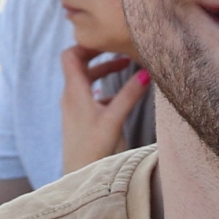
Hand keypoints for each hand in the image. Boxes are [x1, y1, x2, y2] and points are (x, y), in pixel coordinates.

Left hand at [59, 46, 148, 174]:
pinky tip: (124, 95)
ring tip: (128, 69)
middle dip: (102, 56)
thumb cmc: (93, 150)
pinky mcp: (83, 120)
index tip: (109, 41)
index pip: (71, 56)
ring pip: (88, 81)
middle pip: (81, 66)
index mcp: (74, 92)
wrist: (79, 177)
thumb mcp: (114, 119)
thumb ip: (129, 95)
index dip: (87, 45)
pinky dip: (107, 89)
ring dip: (105, 73)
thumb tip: (147, 72)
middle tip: (123, 52)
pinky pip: (93, 96)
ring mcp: (76, 109)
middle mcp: (72, 97)